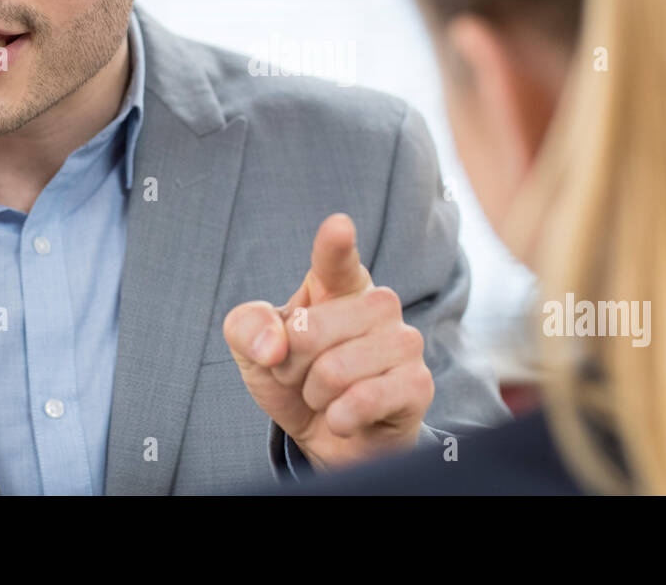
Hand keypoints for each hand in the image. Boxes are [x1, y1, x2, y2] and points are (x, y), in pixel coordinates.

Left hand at [222, 212, 433, 469]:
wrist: (331, 439)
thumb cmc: (297, 381)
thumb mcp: (254, 352)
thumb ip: (247, 329)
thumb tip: (275, 345)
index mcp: (339, 284)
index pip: (335, 260)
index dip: (335, 244)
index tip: (338, 227)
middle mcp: (378, 303)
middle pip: (308, 331)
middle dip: (290, 367)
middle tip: (304, 376)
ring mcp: (403, 342)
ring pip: (333, 370)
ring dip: (316, 395)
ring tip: (328, 396)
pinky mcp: (418, 384)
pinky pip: (362, 400)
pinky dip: (339, 418)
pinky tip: (345, 418)